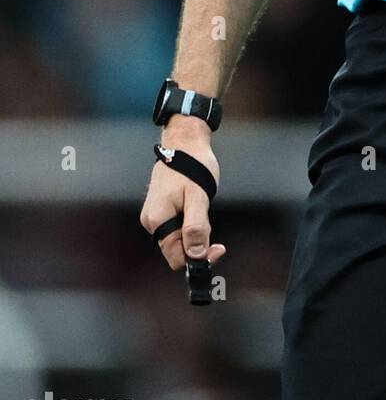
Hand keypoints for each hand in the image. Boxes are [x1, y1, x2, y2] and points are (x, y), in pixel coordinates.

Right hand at [140, 121, 226, 272]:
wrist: (185, 141)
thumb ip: (197, 227)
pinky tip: (196, 206)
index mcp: (158, 220)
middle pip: (176, 250)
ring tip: (202, 208)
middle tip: (213, 226)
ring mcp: (154, 215)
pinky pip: (176, 227)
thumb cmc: (193, 165)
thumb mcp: (199, 197)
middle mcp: (151, 221)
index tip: (219, 249)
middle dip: (197, 244)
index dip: (198, 258)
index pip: (176, 257)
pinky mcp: (160, 210)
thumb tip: (197, 255)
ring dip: (194, 232)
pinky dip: (189, 224)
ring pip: (177, 239)